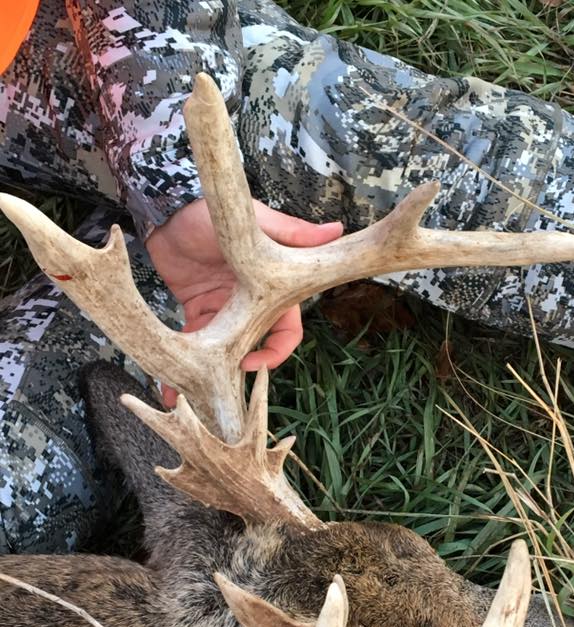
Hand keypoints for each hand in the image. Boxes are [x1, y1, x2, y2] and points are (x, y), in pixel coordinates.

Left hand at [145, 198, 342, 405]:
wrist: (166, 208)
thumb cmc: (214, 211)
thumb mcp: (255, 223)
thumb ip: (293, 233)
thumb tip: (337, 231)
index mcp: (272, 289)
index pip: (287, 329)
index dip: (276, 351)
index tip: (252, 363)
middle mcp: (252, 304)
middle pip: (257, 347)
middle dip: (243, 376)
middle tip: (226, 400)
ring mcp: (225, 310)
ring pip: (226, 352)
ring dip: (212, 375)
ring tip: (194, 402)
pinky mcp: (198, 311)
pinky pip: (196, 342)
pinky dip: (185, 362)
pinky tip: (170, 386)